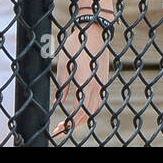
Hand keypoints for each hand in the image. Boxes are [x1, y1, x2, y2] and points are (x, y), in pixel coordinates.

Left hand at [52, 19, 110, 137]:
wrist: (95, 33)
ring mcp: (102, 84)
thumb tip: (58, 101)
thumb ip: (62, 85)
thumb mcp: (64, 64)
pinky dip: (90, 111)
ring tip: (70, 123)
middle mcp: (96, 86)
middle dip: (74, 124)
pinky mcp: (103, 82)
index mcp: (85, 82)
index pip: (79, 111)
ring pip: (93, 109)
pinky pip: (97, 102)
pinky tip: (81, 112)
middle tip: (60, 129)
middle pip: (87, 114)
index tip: (59, 128)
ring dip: (83, 119)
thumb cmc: (76, 45)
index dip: (69, 123)